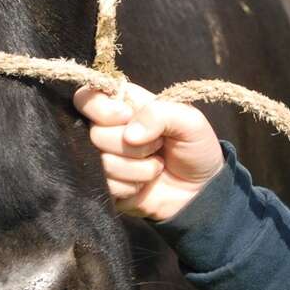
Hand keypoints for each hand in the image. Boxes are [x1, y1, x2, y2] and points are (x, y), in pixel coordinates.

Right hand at [73, 82, 225, 220]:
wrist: (202, 191)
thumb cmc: (196, 147)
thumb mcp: (189, 121)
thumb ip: (159, 114)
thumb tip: (129, 135)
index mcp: (124, 105)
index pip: (86, 98)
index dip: (101, 109)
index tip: (126, 117)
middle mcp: (109, 130)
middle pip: (94, 134)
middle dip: (133, 145)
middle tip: (157, 146)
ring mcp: (105, 160)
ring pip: (102, 162)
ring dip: (137, 168)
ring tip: (156, 165)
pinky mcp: (107, 186)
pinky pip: (107, 185)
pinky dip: (132, 186)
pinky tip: (145, 184)